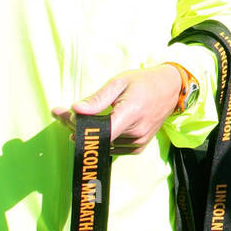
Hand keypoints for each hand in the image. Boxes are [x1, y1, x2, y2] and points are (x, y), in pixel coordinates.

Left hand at [52, 65, 182, 155]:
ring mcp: (138, 142)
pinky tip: (94, 128)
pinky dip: (101, 140)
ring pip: (104, 144)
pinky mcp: (138, 147)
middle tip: (61, 114)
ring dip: (88, 133)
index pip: (102, 132)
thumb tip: (75, 110)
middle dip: (76, 126)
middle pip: (98, 138)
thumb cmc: (143, 83)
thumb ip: (97, 99)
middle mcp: (136, 132)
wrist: (170, 89)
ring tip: (75, 119)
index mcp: (131, 113)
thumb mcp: (119, 83)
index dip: (81, 129)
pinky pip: (113, 148)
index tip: (65, 117)